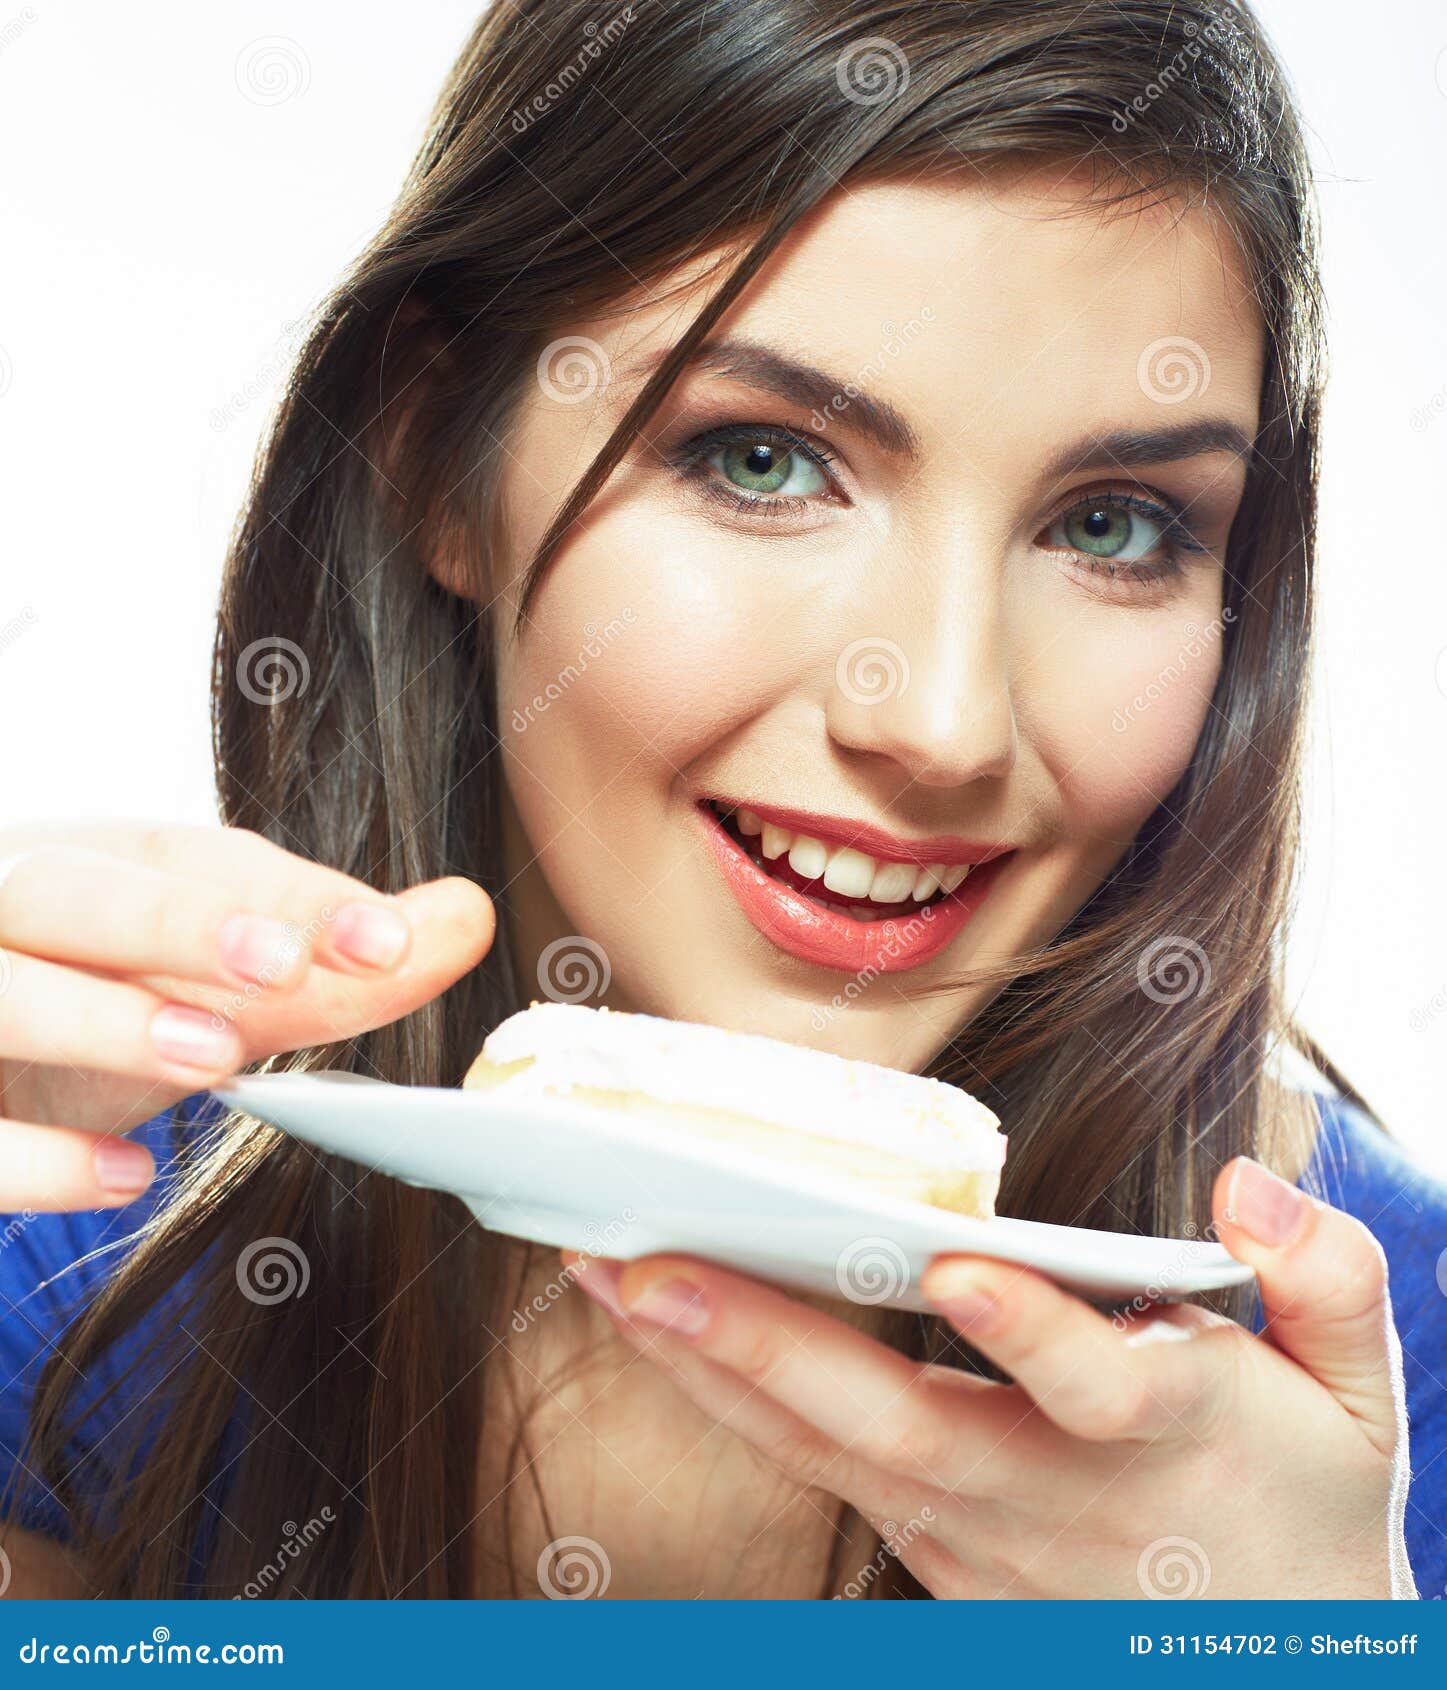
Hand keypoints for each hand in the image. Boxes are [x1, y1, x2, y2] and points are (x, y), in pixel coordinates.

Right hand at [0, 821, 492, 1210]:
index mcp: (88, 863)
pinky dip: (32, 1157)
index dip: (287, 896)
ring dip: (99, 1018)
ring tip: (211, 1055)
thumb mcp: (201, 979)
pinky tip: (126, 1178)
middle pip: (66, 890)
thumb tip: (467, 913)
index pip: (187, 858)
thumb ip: (327, 957)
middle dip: (177, 923)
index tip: (390, 941)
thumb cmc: (89, 1001)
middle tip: (284, 968)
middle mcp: (1, 908)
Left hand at [564, 1156, 1414, 1598]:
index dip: (1031, 1335)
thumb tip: (1252, 1189)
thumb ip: (1328, 1281)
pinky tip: (656, 1324)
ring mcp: (968, 1532)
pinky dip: (729, 1396)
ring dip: (708, 1364)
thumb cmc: (1303, 1498)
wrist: (1269, 1657)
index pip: (1093, 1389)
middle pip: (897, 1426)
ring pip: (823, 1451)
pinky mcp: (925, 1541)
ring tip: (604, 1269)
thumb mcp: (1362, 1396)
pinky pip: (813, 1464)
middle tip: (643, 1266)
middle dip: (764, 1347)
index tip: (963, 1270)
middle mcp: (1045, 1494)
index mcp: (1166, 1438)